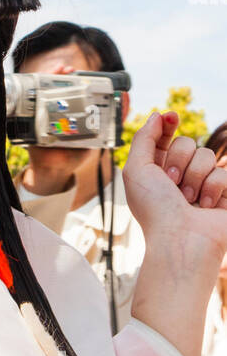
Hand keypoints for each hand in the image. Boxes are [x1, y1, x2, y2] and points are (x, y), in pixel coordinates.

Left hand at [124, 111, 226, 260]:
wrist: (181, 240)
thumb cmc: (154, 210)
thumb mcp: (136, 170)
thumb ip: (144, 139)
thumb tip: (158, 115)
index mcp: (155, 172)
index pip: (164, 139)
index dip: (167, 125)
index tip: (171, 116)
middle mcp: (179, 177)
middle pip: (187, 143)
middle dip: (178, 160)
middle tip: (171, 184)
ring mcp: (202, 186)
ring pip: (207, 156)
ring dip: (194, 177)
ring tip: (188, 200)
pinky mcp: (224, 195)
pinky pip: (224, 173)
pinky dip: (213, 188)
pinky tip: (206, 207)